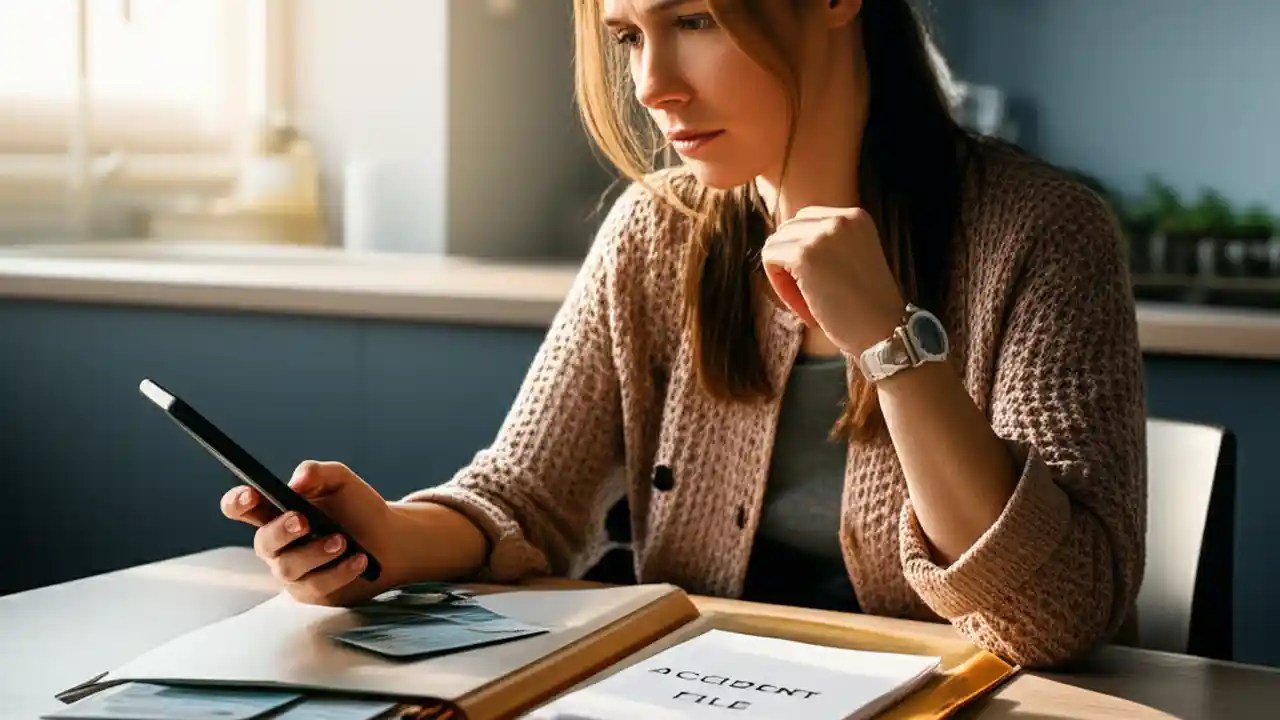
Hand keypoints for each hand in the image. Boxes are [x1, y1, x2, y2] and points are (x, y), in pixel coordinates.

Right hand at [221, 460, 392, 605]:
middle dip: (281, 531)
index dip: (237, 502)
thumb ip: (318, 473)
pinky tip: (359, 559)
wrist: (390, 541)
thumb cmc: (358, 509)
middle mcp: (276, 544)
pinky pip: (316, 586)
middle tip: (303, 521)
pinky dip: (339, 571)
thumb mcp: (341, 482)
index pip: (241, 508)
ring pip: (289, 567)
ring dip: (315, 553)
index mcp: (275, 511)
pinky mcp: (310, 591)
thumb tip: (297, 480)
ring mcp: (291, 570)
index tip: (250, 495)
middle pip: (263, 541)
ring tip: (343, 541)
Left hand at [761, 206, 904, 356]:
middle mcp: (840, 218)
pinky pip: (770, 259)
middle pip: (788, 230)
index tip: (820, 282)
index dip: (804, 251)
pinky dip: (780, 286)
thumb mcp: (852, 258)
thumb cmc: (867, 307)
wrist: (884, 332)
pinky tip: (805, 307)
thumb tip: (783, 240)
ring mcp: (821, 235)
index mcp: (855, 216)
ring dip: (784, 275)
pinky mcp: (804, 255)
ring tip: (810, 303)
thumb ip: (827, 244)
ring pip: (776, 244)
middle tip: (812, 296)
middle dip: (791, 262)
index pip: (807, 220)